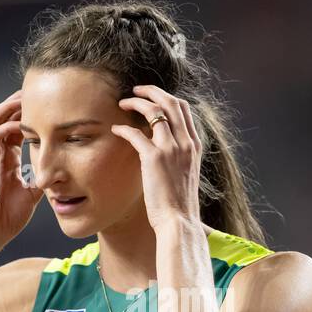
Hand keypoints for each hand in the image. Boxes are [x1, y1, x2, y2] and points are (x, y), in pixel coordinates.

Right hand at [0, 91, 42, 248]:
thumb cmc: (7, 216)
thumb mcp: (32, 193)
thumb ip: (42, 178)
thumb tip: (61, 170)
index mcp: (6, 158)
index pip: (15, 127)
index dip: (28, 115)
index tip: (46, 105)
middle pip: (3, 117)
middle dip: (18, 103)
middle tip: (36, 92)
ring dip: (9, 107)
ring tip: (25, 98)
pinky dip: (7, 127)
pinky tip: (22, 126)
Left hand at [112, 84, 202, 229]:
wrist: (179, 221)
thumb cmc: (180, 204)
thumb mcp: (186, 175)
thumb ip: (179, 157)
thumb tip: (166, 150)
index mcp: (195, 146)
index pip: (184, 109)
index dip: (166, 98)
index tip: (153, 98)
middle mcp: (185, 143)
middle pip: (170, 102)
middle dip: (151, 91)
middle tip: (136, 90)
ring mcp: (171, 149)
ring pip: (154, 111)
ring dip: (136, 103)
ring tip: (123, 103)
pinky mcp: (154, 158)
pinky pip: (136, 133)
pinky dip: (123, 128)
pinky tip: (116, 129)